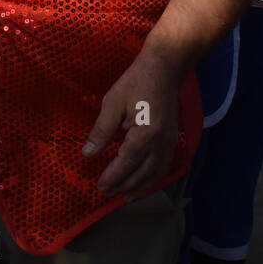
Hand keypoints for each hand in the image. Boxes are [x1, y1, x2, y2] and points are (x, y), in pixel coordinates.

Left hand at [83, 53, 182, 200]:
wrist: (166, 67)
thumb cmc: (137, 81)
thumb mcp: (112, 103)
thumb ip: (101, 131)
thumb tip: (88, 153)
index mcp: (145, 134)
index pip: (126, 164)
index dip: (112, 177)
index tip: (99, 186)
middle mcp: (161, 142)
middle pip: (143, 173)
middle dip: (124, 186)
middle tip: (107, 193)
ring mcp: (171, 141)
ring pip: (157, 172)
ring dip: (141, 186)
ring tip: (127, 196)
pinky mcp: (174, 138)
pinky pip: (165, 164)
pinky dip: (155, 177)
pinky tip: (146, 181)